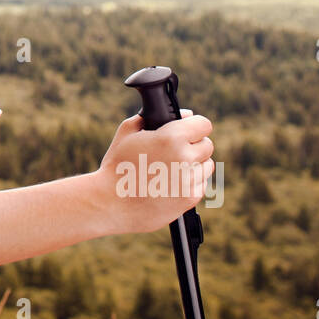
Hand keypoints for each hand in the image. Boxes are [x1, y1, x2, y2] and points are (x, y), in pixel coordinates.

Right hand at [87, 108, 213, 235]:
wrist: (110, 203)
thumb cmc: (116, 165)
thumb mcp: (127, 132)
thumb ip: (151, 117)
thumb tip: (181, 115)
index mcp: (171, 137)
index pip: (203, 124)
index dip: (195, 125)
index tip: (188, 129)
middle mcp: (184, 158)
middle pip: (207, 145)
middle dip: (194, 145)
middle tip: (177, 150)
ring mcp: (188, 180)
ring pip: (206, 166)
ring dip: (195, 165)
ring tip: (173, 168)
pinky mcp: (189, 199)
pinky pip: (201, 185)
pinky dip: (190, 183)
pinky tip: (172, 183)